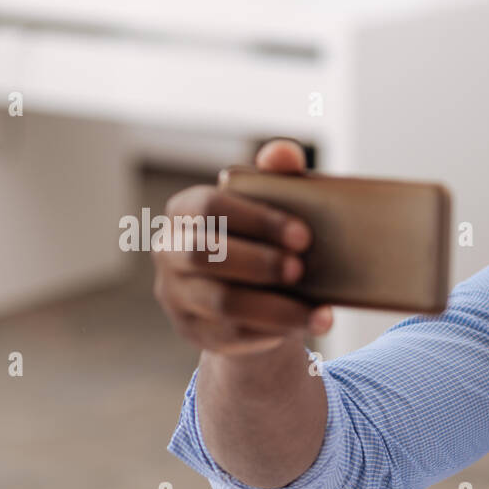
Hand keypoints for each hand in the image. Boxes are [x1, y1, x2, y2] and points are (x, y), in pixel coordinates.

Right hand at [152, 139, 333, 356]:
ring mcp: (176, 295)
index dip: (256, 219)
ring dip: (275, 307)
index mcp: (186, 212)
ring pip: (221, 302)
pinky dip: (275, 332)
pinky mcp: (194, 331)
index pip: (210, 207)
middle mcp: (170, 251)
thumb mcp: (269, 212)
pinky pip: (232, 335)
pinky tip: (309, 325)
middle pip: (204, 254)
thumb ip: (275, 179)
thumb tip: (285, 154)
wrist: (254, 300)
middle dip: (258, 263)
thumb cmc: (263, 244)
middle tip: (301, 270)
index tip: (303, 235)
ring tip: (319, 312)